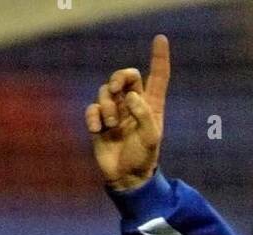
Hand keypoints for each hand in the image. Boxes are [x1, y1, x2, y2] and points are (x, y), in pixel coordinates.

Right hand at [85, 33, 170, 191]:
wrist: (126, 178)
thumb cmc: (143, 159)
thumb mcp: (151, 138)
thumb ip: (144, 114)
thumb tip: (130, 95)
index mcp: (152, 107)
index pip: (157, 77)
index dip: (159, 58)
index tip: (160, 39)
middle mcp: (133, 105)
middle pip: (125, 76)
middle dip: (120, 77)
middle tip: (117, 89)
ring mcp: (115, 112)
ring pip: (106, 91)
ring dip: (107, 106)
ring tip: (112, 125)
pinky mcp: (100, 122)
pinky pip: (92, 109)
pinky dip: (94, 117)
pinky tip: (98, 130)